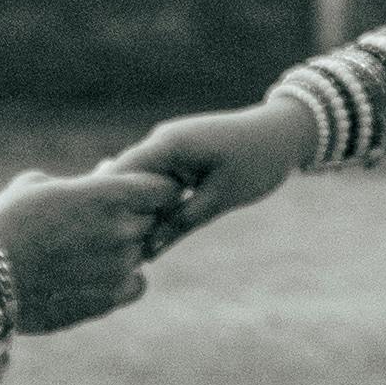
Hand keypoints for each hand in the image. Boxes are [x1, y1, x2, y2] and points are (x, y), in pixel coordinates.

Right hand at [0, 167, 180, 336]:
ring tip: (84, 249)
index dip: (155, 188)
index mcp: (107, 194)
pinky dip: (124, 278)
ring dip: (124, 248)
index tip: (138, 191)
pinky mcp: (110, 299)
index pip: (164, 188)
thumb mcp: (36, 185)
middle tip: (103, 219)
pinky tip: (97, 273)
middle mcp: (122, 229)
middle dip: (136, 216)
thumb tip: (107, 171)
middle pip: (155, 219)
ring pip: (142, 251)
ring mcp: (119, 266)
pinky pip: (137, 283)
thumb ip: (80, 181)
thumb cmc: (6, 224)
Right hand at [108, 102, 308, 251]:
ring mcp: (170, 147)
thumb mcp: (220, 198)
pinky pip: (157, 182)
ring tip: (125, 244)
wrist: (285, 134)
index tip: (101, 239)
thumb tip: (149, 250)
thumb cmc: (258, 161)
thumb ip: (182, 222)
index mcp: (169, 143)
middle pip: (125, 179)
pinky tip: (149, 231)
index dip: (108, 205)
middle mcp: (162, 140)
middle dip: (119, 211)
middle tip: (110, 249)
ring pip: (141, 183)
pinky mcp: (180, 156)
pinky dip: (154, 204)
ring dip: (137, 210)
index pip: (121, 174)